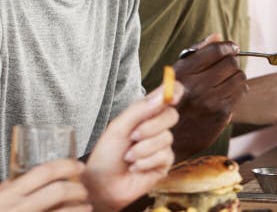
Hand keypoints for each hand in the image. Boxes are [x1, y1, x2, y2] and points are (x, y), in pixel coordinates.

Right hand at [0, 159, 88, 211]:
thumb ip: (14, 185)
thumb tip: (36, 170)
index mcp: (10, 194)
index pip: (44, 172)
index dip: (67, 166)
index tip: (79, 166)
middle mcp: (19, 208)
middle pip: (58, 191)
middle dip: (78, 188)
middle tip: (84, 189)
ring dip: (80, 207)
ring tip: (86, 205)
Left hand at [83, 83, 182, 211]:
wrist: (102, 185)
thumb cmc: (106, 155)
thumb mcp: (118, 128)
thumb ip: (140, 110)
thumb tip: (163, 95)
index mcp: (145, 113)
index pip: (167, 95)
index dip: (174, 91)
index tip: (172, 97)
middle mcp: (156, 127)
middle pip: (171, 115)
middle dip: (150, 127)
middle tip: (133, 136)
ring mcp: (162, 145)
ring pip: (166, 138)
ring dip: (143, 149)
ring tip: (128, 157)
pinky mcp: (164, 163)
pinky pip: (164, 156)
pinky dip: (145, 162)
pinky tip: (135, 167)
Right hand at [171, 34, 247, 157]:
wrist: (167, 137)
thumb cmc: (173, 100)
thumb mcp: (177, 73)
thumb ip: (197, 53)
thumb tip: (217, 35)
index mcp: (184, 73)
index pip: (215, 51)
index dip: (227, 46)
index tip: (232, 47)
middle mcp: (197, 86)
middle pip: (231, 62)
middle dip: (232, 61)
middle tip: (228, 64)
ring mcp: (211, 101)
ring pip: (239, 77)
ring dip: (236, 75)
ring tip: (227, 79)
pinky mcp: (220, 115)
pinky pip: (240, 93)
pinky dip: (238, 90)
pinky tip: (228, 93)